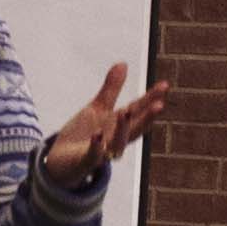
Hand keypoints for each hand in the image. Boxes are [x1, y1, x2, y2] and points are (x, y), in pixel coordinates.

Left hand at [40, 63, 173, 187]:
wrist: (61, 162)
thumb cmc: (83, 135)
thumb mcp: (97, 108)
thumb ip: (111, 89)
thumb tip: (123, 63)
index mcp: (119, 125)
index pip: (138, 110)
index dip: (151, 98)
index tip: (165, 85)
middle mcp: (115, 140)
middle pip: (135, 129)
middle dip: (147, 117)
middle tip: (159, 105)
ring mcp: (102, 153)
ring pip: (117, 143)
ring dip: (123, 129)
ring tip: (125, 112)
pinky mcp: (85, 162)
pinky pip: (92, 156)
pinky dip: (96, 147)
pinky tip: (97, 135)